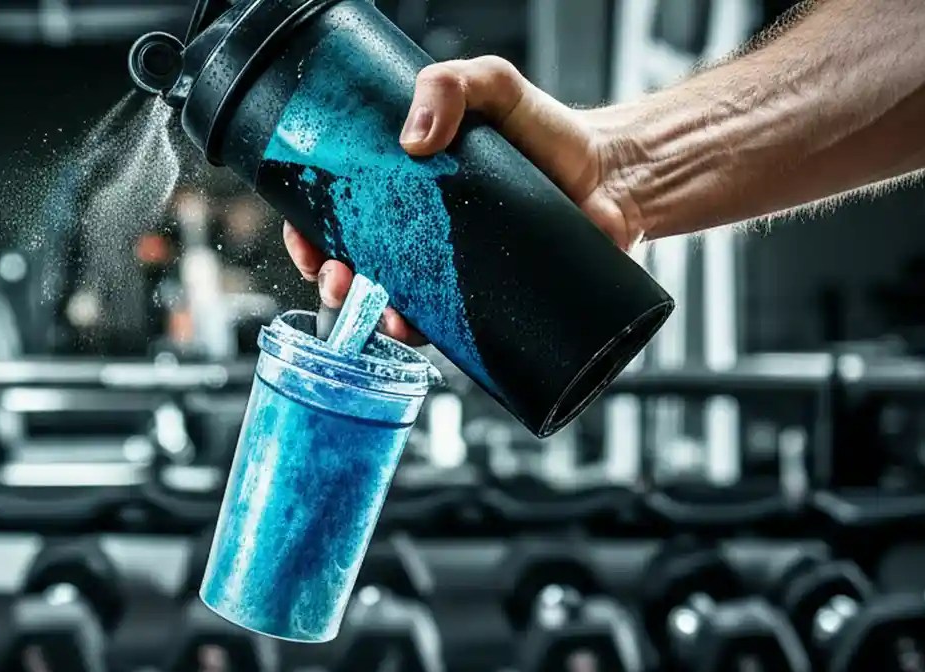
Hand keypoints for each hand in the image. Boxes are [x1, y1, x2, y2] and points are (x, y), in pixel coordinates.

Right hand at [283, 56, 639, 345]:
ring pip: (390, 301)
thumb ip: (450, 84)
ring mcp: (452, 271)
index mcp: (407, 185)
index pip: (340, 209)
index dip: (311, 228)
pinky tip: (411, 328)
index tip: (308, 238)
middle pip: (354, 261)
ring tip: (374, 306)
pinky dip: (417, 334)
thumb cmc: (553, 132)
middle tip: (336, 276)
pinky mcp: (486, 304)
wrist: (616, 178)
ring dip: (367, 312)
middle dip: (331, 277)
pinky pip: (442, 329)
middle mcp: (422, 231)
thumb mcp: (494, 84)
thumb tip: (411, 140)